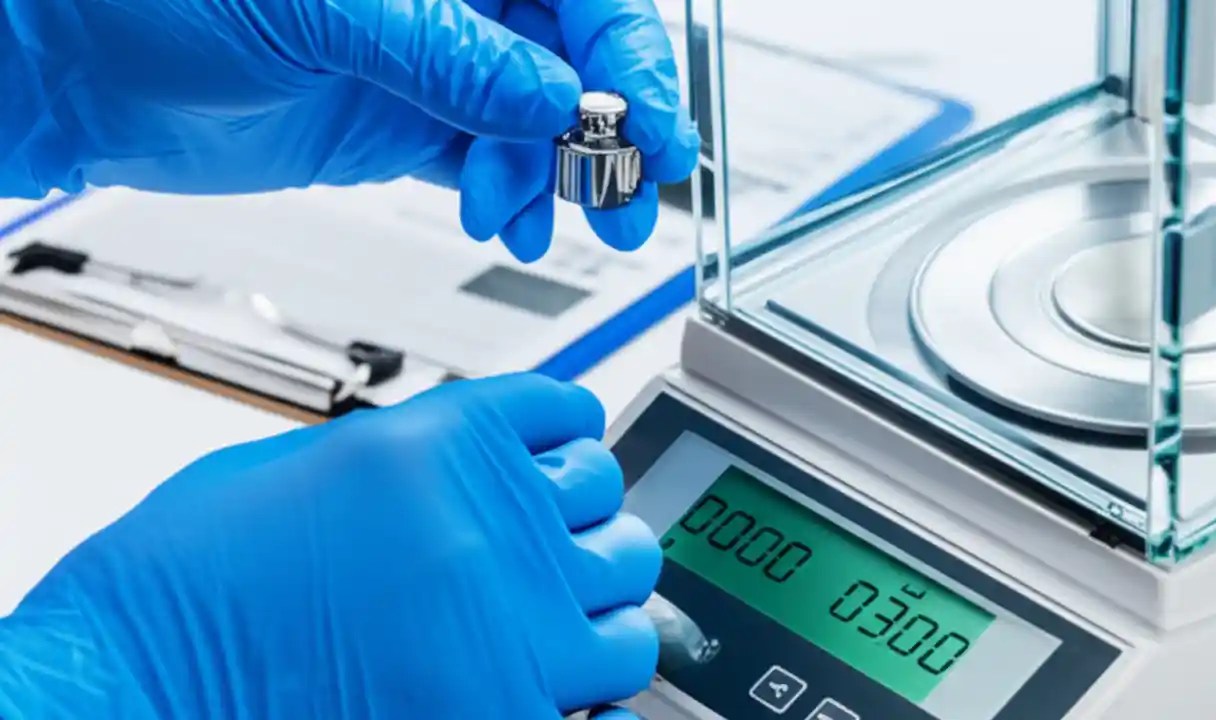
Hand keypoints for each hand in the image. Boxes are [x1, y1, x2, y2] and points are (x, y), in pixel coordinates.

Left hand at [0, 0, 698, 256]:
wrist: (69, 64)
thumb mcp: (325, 8)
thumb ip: (453, 51)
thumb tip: (556, 94)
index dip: (631, 59)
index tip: (651, 131)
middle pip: (575, 57)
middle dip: (607, 131)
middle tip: (622, 198)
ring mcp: (428, 60)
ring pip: (536, 120)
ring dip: (557, 178)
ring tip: (545, 224)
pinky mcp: (400, 118)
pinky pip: (484, 160)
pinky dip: (507, 196)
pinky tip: (504, 221)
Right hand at [0, 374, 660, 717]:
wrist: (132, 680)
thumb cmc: (190, 580)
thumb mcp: (305, 468)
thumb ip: (413, 461)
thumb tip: (477, 472)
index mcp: (438, 441)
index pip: (564, 412)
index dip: (565, 439)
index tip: (564, 461)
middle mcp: (489, 520)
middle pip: (607, 499)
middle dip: (582, 522)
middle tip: (556, 549)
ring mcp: (510, 620)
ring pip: (630, 594)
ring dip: (600, 604)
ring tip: (559, 622)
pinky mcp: (510, 713)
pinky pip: (616, 698)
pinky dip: (598, 693)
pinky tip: (564, 686)